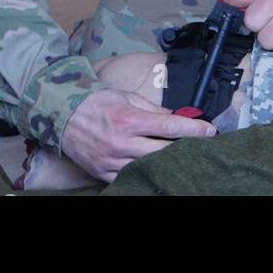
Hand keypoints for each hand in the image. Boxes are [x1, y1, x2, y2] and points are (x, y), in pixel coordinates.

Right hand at [61, 88, 215, 182]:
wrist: (61, 115)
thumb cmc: (97, 102)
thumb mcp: (127, 96)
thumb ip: (154, 109)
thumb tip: (176, 117)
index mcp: (129, 120)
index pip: (170, 127)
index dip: (194, 130)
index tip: (210, 131)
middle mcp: (122, 142)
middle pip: (164, 151)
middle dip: (185, 147)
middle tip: (200, 144)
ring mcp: (112, 160)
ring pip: (149, 167)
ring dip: (167, 162)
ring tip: (181, 156)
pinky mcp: (103, 173)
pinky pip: (130, 176)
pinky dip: (144, 171)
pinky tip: (156, 167)